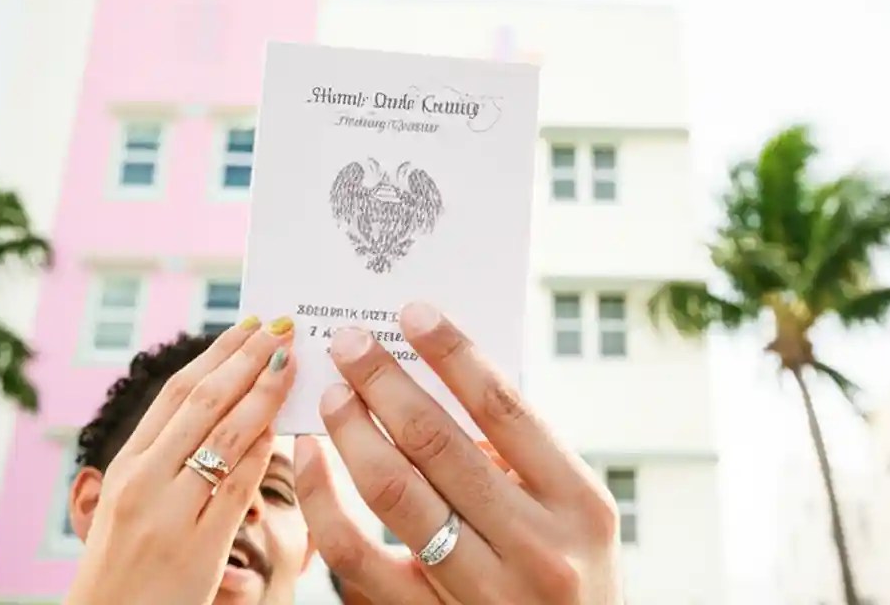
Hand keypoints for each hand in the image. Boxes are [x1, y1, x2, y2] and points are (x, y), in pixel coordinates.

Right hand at [65, 317, 296, 604]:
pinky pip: (238, 486)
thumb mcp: (130, 504)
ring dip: (263, 392)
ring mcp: (169, 512)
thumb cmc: (126, 565)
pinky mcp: (198, 546)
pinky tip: (284, 425)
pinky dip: (263, 450)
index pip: (175, 393)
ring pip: (224, 436)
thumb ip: (166, 460)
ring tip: (291, 362)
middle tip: (281, 327)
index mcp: (127, 465)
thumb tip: (220, 409)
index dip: (216, 355)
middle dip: (246, 359)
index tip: (248, 327)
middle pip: (202, 402)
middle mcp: (143, 480)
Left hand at [293, 302, 623, 604]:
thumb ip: (522, 453)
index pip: (504, 408)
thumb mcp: (574, 512)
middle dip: (384, 382)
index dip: (453, 352)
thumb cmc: (571, 570)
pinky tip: (310, 459)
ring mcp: (483, 590)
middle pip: (438, 443)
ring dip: (351, 431)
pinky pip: (358, 558)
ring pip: (394, 495)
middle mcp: (535, 547)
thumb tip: (441, 375)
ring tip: (331, 392)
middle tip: (349, 342)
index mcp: (579, 503)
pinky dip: (323, 502)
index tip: (413, 312)